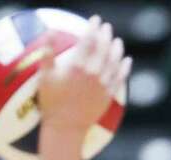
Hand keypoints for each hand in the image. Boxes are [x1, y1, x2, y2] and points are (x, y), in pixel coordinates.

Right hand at [37, 16, 130, 135]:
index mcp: (77, 66)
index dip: (93, 27)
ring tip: (117, 41)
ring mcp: (102, 85)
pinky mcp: (108, 95)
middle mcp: (92, 73)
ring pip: (114, 61)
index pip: (89, 40)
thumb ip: (47, 54)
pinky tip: (126, 61)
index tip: (95, 20)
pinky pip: (120, 78)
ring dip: (117, 48)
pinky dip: (124, 67)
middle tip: (106, 28)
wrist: (65, 128)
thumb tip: (50, 31)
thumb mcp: (44, 77)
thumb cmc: (51, 103)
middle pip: (104, 47)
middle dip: (106, 34)